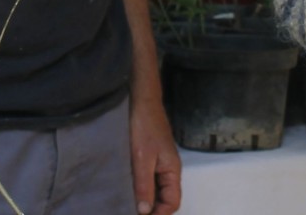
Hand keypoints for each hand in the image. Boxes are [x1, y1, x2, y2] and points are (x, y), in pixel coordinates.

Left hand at [130, 95, 180, 214]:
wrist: (143, 101)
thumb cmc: (144, 128)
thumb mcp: (142, 158)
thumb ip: (144, 185)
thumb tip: (145, 212)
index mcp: (173, 171)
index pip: (172, 202)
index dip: (160, 214)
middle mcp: (170, 170)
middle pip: (167, 198)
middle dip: (154, 208)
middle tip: (135, 211)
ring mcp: (162, 163)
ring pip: (159, 189)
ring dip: (149, 198)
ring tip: (133, 204)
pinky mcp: (153, 156)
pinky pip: (152, 178)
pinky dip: (145, 187)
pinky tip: (133, 188)